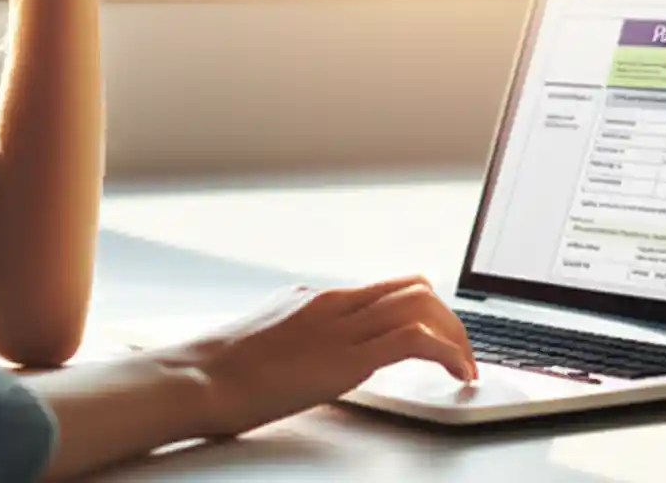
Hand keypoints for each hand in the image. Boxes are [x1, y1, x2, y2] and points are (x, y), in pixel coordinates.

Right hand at [174, 276, 478, 436]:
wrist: (198, 377)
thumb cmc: (221, 370)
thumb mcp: (269, 340)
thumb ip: (301, 339)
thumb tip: (313, 355)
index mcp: (317, 299)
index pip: (389, 287)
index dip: (425, 309)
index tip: (441, 334)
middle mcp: (335, 302)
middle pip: (415, 289)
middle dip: (450, 320)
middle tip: (462, 353)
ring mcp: (341, 327)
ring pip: (423, 306)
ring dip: (457, 337)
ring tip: (467, 367)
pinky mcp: (346, 357)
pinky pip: (415, 341)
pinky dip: (448, 353)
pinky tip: (458, 375)